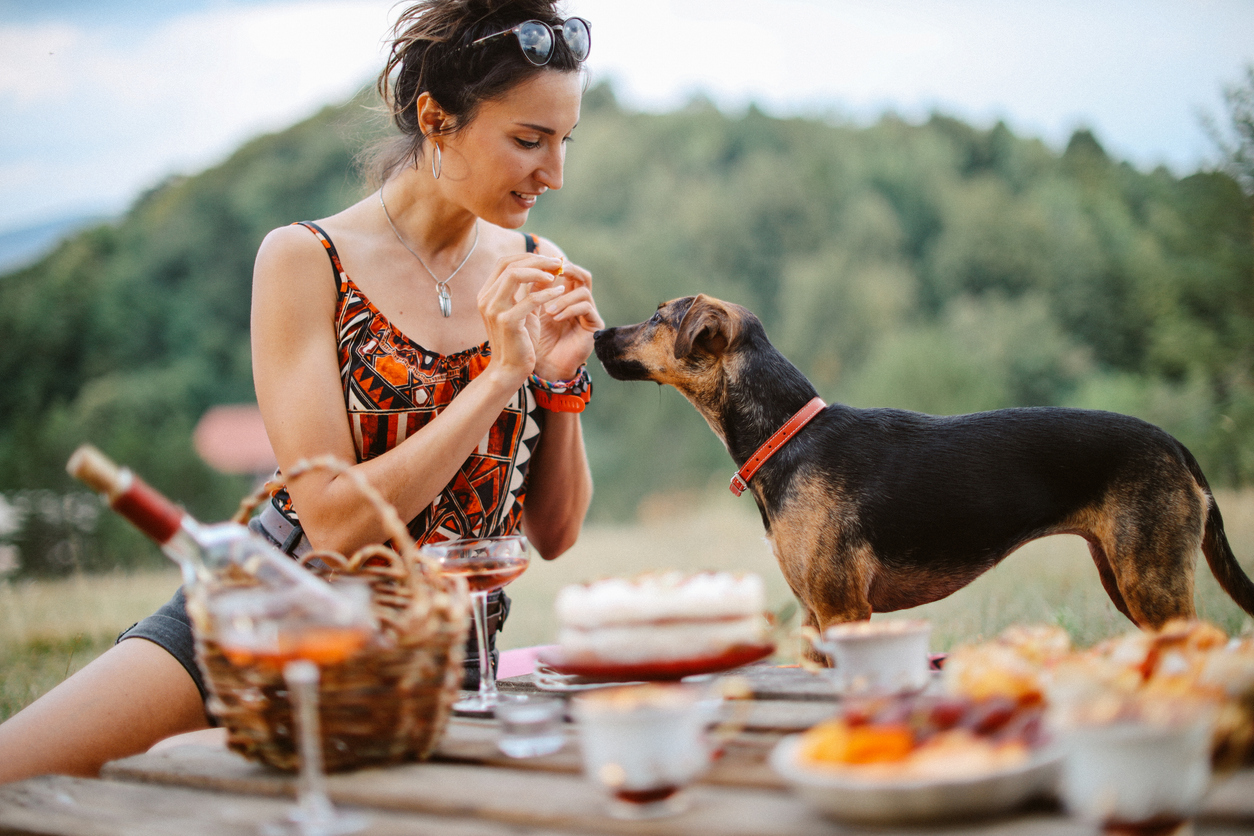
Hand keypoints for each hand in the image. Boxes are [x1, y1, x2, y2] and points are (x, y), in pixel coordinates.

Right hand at [476, 253, 566, 386]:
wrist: (509, 369)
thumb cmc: (518, 340)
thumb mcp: (525, 310)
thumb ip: (530, 290)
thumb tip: (546, 269)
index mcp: (487, 294)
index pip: (504, 262)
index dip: (528, 257)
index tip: (548, 260)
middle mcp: (486, 299)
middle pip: (510, 264)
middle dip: (536, 260)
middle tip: (556, 263)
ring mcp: (494, 310)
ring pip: (515, 275)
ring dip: (539, 271)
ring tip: (556, 274)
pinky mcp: (507, 322)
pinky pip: (529, 299)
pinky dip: (547, 293)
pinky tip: (559, 292)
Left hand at [531, 258, 602, 380]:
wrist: (545, 366)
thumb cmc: (538, 339)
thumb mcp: (533, 311)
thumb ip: (535, 290)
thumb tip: (529, 265)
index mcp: (566, 295)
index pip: (566, 271)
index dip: (553, 266)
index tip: (537, 268)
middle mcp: (580, 302)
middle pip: (582, 275)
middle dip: (566, 272)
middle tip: (550, 276)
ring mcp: (589, 313)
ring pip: (583, 291)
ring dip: (563, 298)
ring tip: (548, 311)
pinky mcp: (594, 326)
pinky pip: (586, 308)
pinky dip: (569, 309)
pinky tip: (555, 318)